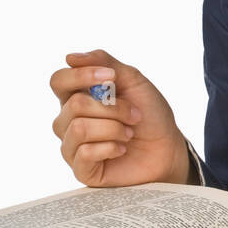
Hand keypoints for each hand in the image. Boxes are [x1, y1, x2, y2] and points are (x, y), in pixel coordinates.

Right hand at [50, 48, 189, 187]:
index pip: (59, 81)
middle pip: (74, 105)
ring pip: (79, 128)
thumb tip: (70, 58)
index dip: (81, 76)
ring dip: (113, 128)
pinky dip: (110, 147)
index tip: (111, 76)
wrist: (168, 148)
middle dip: (113, 108)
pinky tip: (122, 149)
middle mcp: (68, 121)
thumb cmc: (149, 114)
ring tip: (129, 133)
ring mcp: (72, 146)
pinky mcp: (82, 169)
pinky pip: (84, 153)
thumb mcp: (133, 80)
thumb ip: (104, 62)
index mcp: (76, 96)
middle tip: (134, 114)